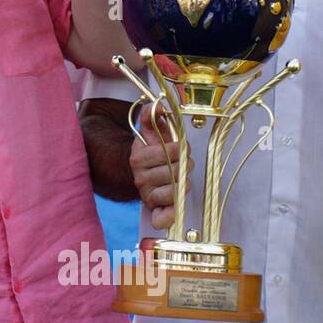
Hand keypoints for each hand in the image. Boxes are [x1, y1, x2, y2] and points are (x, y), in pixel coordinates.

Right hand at [128, 107, 191, 231]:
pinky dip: (168, 217)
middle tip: (184, 163)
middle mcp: (140, 178)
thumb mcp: (150, 131)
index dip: (180, 148)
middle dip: (184, 165)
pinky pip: (160, 217)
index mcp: (138, 158)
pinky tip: (174, 213)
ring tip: (182, 178)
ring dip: (182, 185)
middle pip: (173, 173)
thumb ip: (152, 116)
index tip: (181, 147)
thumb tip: (157, 104)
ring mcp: (146, 195)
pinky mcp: (153, 209)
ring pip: (172, 192)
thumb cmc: (152, 150)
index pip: (167, 153)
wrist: (139, 171)